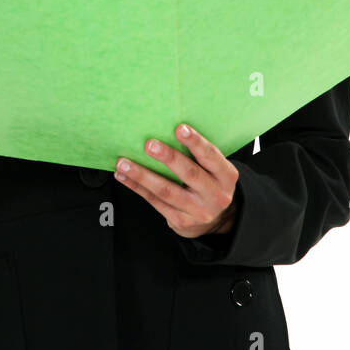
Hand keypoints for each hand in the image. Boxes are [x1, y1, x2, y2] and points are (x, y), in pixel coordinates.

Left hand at [114, 123, 239, 238]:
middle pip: (189, 174)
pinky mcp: (180, 221)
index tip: (179, 128)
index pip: (211, 156)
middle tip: (149, 144)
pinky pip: (155, 201)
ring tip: (123, 163)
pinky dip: (136, 187)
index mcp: (226, 176)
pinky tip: (123, 176)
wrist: (215, 221)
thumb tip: (166, 129)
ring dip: (142, 175)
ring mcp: (197, 211)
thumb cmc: (210, 184)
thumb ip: (199, 156)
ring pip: (166, 191)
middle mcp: (215, 195)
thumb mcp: (215, 171)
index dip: (195, 142)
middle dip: (168, 157)